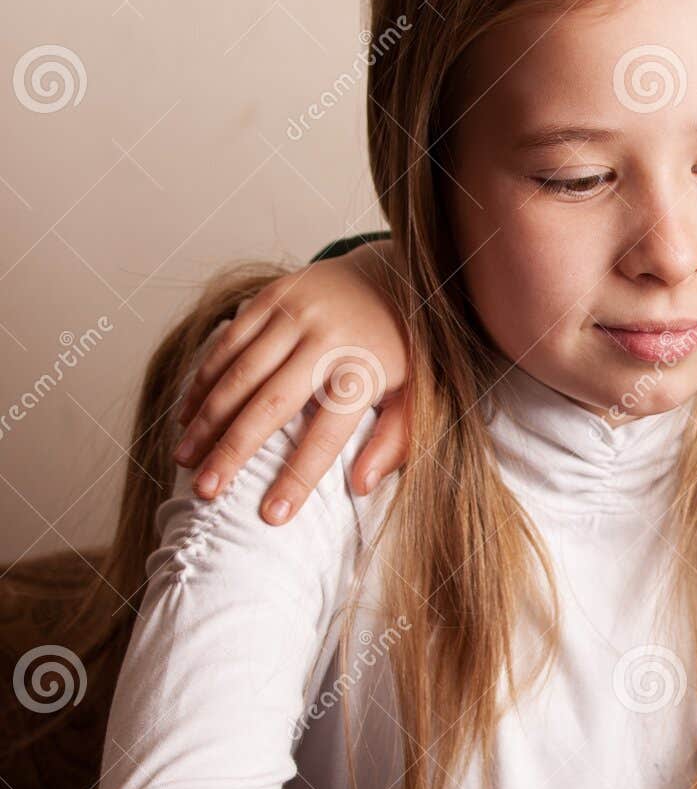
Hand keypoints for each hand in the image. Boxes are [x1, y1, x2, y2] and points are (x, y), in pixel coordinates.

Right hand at [173, 244, 409, 521]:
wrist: (395, 274)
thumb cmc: (404, 349)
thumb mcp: (419, 395)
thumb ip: (395, 440)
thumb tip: (361, 486)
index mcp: (367, 368)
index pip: (327, 432)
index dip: (298, 475)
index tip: (272, 515)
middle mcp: (328, 338)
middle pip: (271, 404)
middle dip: (233, 451)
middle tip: (206, 491)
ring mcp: (296, 312)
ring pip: (238, 372)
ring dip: (206, 418)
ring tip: (185, 459)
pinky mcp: (272, 296)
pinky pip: (228, 342)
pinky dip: (204, 380)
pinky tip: (189, 414)